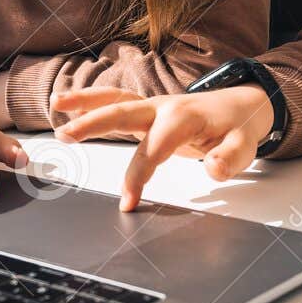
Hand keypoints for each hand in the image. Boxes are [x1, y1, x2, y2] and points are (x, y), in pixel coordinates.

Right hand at [51, 85, 274, 210]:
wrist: (244, 105)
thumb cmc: (240, 126)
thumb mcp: (246, 146)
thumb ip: (230, 159)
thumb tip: (214, 169)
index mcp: (183, 118)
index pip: (153, 148)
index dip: (139, 175)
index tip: (127, 202)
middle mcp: (163, 107)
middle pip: (123, 112)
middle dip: (93, 123)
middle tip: (65, 134)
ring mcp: (153, 106)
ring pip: (115, 101)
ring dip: (84, 102)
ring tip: (55, 103)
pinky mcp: (148, 110)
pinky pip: (116, 103)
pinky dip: (92, 101)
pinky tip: (65, 102)